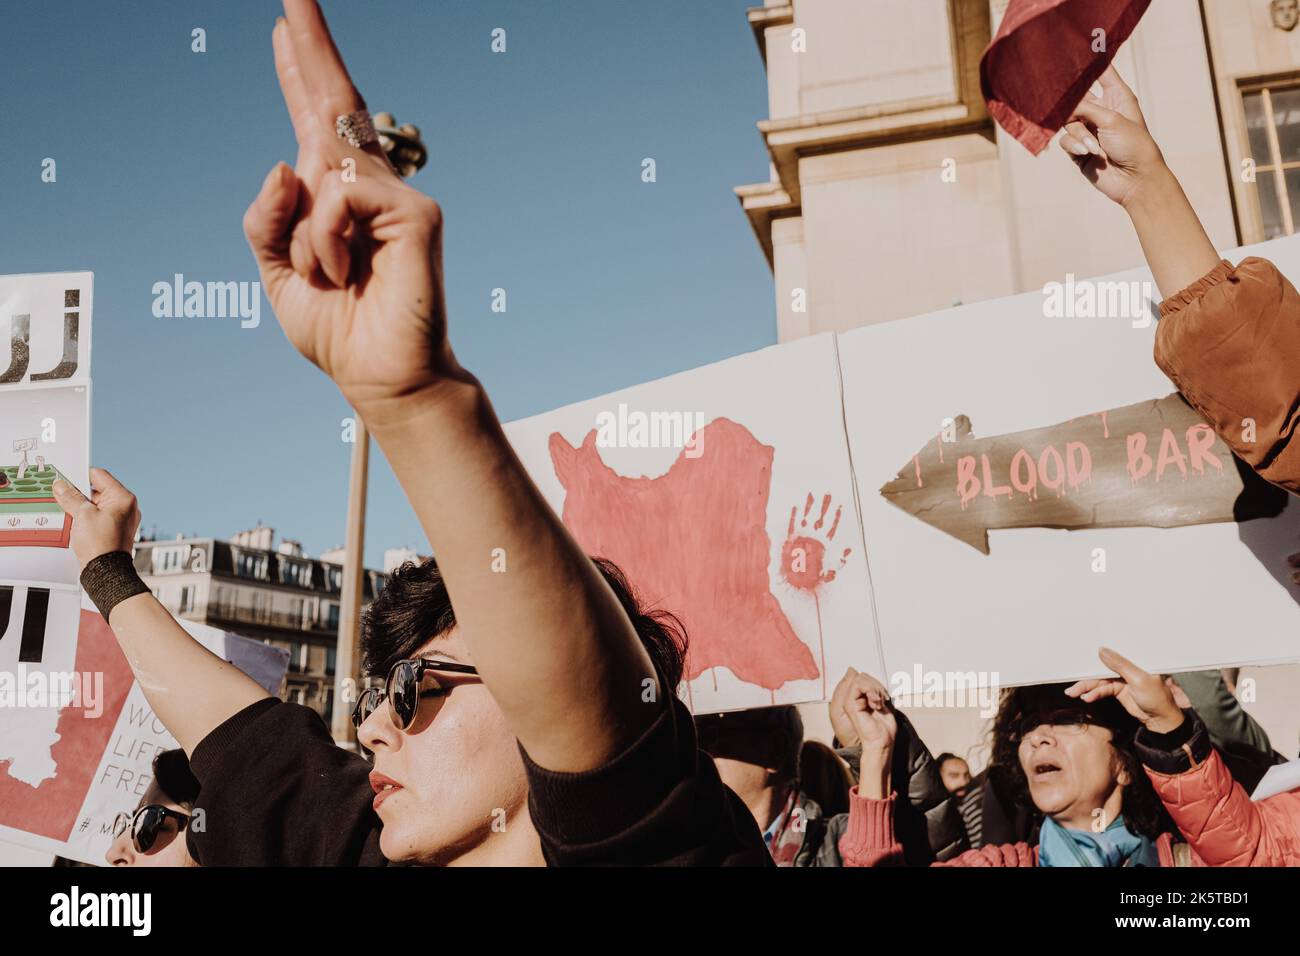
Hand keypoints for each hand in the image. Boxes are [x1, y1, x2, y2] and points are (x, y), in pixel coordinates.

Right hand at [51, 468, 140, 569]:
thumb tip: (62, 486)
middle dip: (79, 495)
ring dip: (80, 508)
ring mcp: (121, 519)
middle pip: (97, 491)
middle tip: (63, 499)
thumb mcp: (82, 515)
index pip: (99, 476)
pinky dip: (85, 519)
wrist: (105, 572)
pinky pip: (97, 517)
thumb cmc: (100, 545)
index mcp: (123, 498)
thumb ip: (71, 497)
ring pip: (96, 505)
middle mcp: (126, 507)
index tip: (64, 480)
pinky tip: (76, 526)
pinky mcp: (114, 530)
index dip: (80, 476)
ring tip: (71, 516)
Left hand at [242, 0, 465, 425]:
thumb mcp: (276, 274)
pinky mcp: (417, 214)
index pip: (314, 122)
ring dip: (302, 237)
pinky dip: (322, 241)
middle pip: (335, 103)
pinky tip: (342, 273)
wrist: (381, 379)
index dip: (298, 71)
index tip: (285, 25)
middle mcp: (369, 188)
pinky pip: (338, 198)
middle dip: (311, 46)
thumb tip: (285, 161)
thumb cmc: (339, 331)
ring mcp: (398, 197)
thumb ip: (266, 219)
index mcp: (336, 199)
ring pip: (319, 173)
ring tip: (329, 279)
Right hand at [834, 668, 896, 797]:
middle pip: (862, 675)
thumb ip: (874, 689)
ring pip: (860, 678)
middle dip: (876, 685)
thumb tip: (867, 677)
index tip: (883, 697)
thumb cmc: (883, 727)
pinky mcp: (850, 704)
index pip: (862, 677)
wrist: (881, 741)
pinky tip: (875, 704)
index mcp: (857, 698)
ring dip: (875, 689)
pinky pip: (858, 685)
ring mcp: (848, 701)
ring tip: (878, 703)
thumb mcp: (881, 701)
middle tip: (881, 700)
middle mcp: (851, 698)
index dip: (875, 683)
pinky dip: (871, 691)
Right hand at [1058, 66, 1167, 208]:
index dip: (1088, 63)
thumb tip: (1061, 100)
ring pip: (1067, 121)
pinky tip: (1088, 153)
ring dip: (1078, 134)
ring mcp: (1089, 129)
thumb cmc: (1133, 145)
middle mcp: (1101, 110)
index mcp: (1116, 96)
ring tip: (1093, 146)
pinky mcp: (1079, 148)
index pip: (1100, 73)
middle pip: (1076, 97)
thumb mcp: (1110, 120)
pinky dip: (1075, 146)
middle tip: (1061, 100)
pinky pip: (1066, 140)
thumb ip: (1084, 107)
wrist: (1135, 180)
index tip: (1072, 54)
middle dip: (1070, 101)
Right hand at [1064, 647, 1184, 733]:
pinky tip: (1087, 697)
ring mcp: (1122, 678)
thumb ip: (1120, 665)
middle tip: (1073, 681)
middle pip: (1102, 667)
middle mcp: (1128, 667)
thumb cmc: (1158, 698)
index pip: (1114, 652)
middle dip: (1087, 675)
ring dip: (1087, 687)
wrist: (1160, 720)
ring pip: (1100, 680)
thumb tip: (1103, 650)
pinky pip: (1102, 690)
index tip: (1081, 654)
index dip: (1098, 652)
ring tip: (1075, 693)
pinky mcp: (1118, 689)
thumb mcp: (1139, 679)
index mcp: (1136, 659)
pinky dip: (1094, 694)